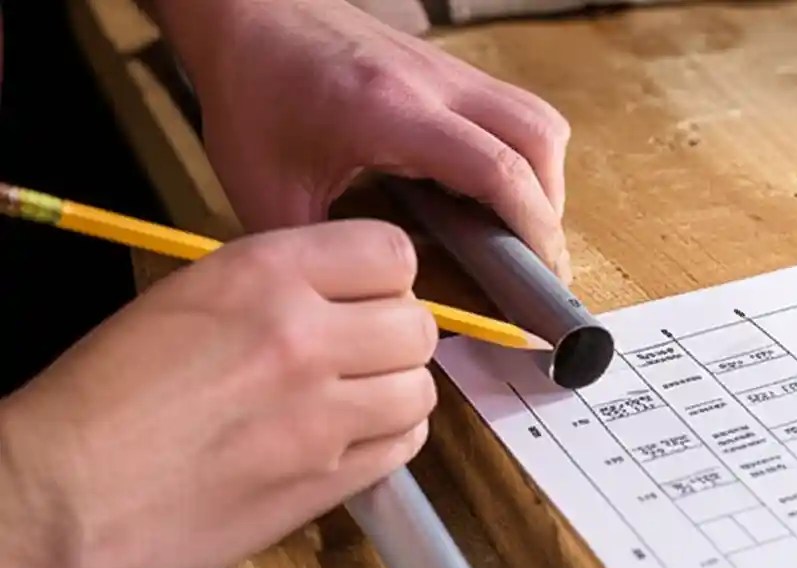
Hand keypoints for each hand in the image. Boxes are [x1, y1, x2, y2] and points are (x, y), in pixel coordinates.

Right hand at [0, 221, 436, 567]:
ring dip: (396, 391)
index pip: (391, 253)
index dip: (386, 278)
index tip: (366, 297)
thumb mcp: (191, 294)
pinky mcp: (328, 481)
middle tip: (362, 354)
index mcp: (266, 274)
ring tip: (358, 399)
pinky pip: (404, 447)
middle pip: (418, 325)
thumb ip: (281, 285)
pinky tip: (354, 438)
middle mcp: (306, 336)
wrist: (67, 490)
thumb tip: (349, 297)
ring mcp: (323, 415)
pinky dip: (390, 439)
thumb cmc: (111, 387)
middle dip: (396, 336)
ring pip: (420, 390)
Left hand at [151, 0, 572, 281]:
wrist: (246, 13)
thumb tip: (365, 309)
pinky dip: (523, 156)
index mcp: (391, 112)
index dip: (534, 229)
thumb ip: (319, 254)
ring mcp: (448, 71)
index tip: (541, 277)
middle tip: (536, 262)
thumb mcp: (265, 190)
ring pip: (538, 119)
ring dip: (544, 179)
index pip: (498, 168)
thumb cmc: (252, 90)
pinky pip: (514, 110)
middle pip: (540, 139)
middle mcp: (434, 83)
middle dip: (550, 211)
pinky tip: (491, 192)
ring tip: (520, 228)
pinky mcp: (449, 71)